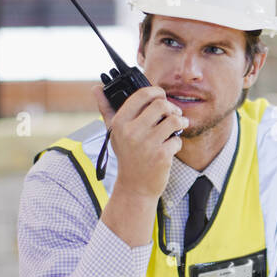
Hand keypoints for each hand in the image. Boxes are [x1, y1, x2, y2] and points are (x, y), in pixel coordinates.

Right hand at [99, 85, 186, 199]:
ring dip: (180, 122)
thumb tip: (96, 88)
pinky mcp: (161, 156)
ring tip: (179, 125)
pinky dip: (177, 142)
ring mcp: (147, 144)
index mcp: (120, 122)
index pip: (142, 95)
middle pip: (161, 104)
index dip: (156, 92)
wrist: (134, 188)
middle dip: (171, 107)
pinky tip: (171, 146)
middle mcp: (132, 132)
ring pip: (173, 120)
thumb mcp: (114, 133)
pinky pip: (177, 139)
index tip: (161, 97)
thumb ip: (106, 109)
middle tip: (174, 113)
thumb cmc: (126, 156)